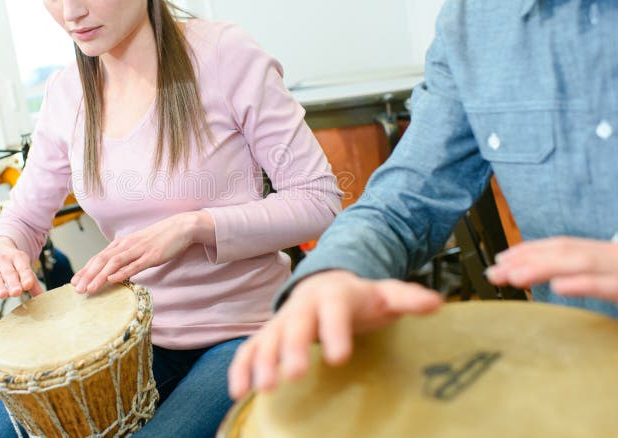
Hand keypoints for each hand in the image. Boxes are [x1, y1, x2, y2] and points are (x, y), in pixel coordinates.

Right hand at [0, 236, 42, 298]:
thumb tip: (42, 298)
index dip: (26, 276)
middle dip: (13, 283)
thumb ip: (32, 282)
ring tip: (3, 295)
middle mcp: (4, 260)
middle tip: (16, 292)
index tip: (28, 285)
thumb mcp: (23, 266)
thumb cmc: (12, 263)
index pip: (23, 267)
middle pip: (9, 273)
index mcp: (18, 257)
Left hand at [72, 211, 213, 293]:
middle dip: (88, 275)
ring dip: (100, 276)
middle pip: (102, 260)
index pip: (99, 257)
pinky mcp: (152, 256)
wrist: (180, 227)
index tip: (74, 282)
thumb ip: (125, 255)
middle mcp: (126, 245)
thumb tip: (112, 270)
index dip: (85, 269)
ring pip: (114, 263)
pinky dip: (122, 272)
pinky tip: (113, 280)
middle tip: (76, 289)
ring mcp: (139, 250)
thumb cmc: (159, 238)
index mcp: (122, 243)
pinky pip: (134, 265)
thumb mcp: (138, 245)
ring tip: (90, 288)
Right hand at [227, 270, 441, 399]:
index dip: (336, 332)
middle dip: (291, 349)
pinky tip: (239, 392)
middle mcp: (303, 306)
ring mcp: (282, 320)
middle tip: (292, 374)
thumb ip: (408, 298)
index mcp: (334, 295)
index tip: (339, 357)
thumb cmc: (359, 296)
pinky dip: (241, 367)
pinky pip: (250, 349)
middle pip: (295, 325)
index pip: (334, 312)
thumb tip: (437, 302)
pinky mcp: (268, 335)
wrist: (325, 283)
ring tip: (264, 387)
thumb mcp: (385, 293)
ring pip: (268, 338)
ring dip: (263, 361)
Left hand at [486, 237, 617, 301]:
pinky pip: (606, 285)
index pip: (560, 246)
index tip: (500, 260)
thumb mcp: (610, 273)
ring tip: (514, 277)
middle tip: (494, 273)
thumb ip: (583, 271)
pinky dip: (581, 284)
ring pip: (580, 264)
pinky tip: (557, 286)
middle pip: (563, 253)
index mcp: (602, 252)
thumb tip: (551, 277)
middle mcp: (609, 256)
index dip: (528, 251)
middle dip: (525, 261)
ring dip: (543, 268)